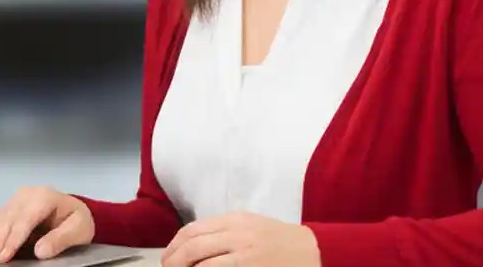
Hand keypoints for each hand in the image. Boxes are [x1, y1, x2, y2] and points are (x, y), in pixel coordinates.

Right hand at [0, 186, 94, 262]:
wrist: (73, 211)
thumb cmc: (75, 220)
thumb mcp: (78, 230)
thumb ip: (60, 239)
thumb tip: (41, 250)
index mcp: (45, 197)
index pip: (25, 220)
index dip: (12, 239)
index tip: (4, 256)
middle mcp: (27, 195)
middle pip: (8, 220)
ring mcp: (16, 200)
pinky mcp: (9, 207)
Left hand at [160, 212, 319, 266]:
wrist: (315, 251)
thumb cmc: (280, 241)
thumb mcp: (250, 226)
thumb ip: (223, 232)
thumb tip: (190, 247)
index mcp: (234, 220)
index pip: (192, 231)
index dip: (173, 247)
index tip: (167, 259)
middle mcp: (238, 234)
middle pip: (193, 247)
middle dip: (174, 262)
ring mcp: (246, 255)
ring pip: (203, 265)